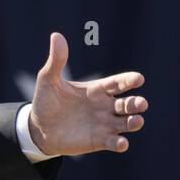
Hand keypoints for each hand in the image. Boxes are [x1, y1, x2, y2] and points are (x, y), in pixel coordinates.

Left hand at [28, 32, 147, 154]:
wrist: (39, 128)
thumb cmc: (46, 101)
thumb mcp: (48, 79)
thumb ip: (56, 60)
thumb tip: (56, 36)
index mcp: (97, 89)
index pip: (118, 83)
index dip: (129, 80)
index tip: (139, 78)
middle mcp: (105, 106)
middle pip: (128, 104)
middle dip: (136, 104)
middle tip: (141, 103)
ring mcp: (104, 124)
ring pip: (127, 123)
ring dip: (134, 122)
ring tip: (136, 120)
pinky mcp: (99, 141)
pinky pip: (114, 143)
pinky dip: (120, 143)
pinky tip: (121, 143)